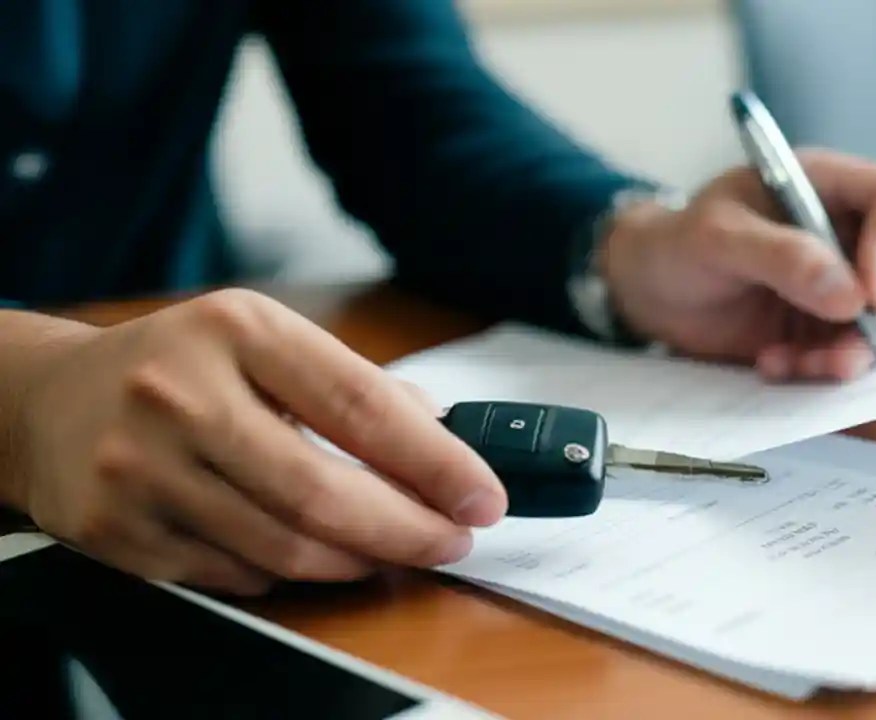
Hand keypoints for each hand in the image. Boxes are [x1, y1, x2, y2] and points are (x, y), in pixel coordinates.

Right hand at [4, 290, 505, 594]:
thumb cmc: (180, 365)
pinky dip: (288, 574)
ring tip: (392, 550)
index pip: (361, 404)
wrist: (48, 398)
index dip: (436, 460)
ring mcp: (140, 467)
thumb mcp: (262, 341)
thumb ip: (351, 385)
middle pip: (323, 493)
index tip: (482, 495)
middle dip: (408, 530)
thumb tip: (443, 439)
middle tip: (452, 540)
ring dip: (358, 560)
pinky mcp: (115, 530)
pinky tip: (309, 554)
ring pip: (283, 548)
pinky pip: (234, 578)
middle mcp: (181, 394)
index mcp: (238, 330)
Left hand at [600, 150, 875, 380]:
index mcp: (829, 183)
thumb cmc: (677, 244)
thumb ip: (780, 258)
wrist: (650, 290)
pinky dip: (823, 371)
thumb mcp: (714, 239)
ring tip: (788, 365)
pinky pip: (855, 354)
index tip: (873, 300)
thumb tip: (852, 295)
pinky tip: (776, 366)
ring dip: (848, 356)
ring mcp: (846, 279)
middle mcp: (850, 229)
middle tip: (829, 359)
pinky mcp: (831, 325)